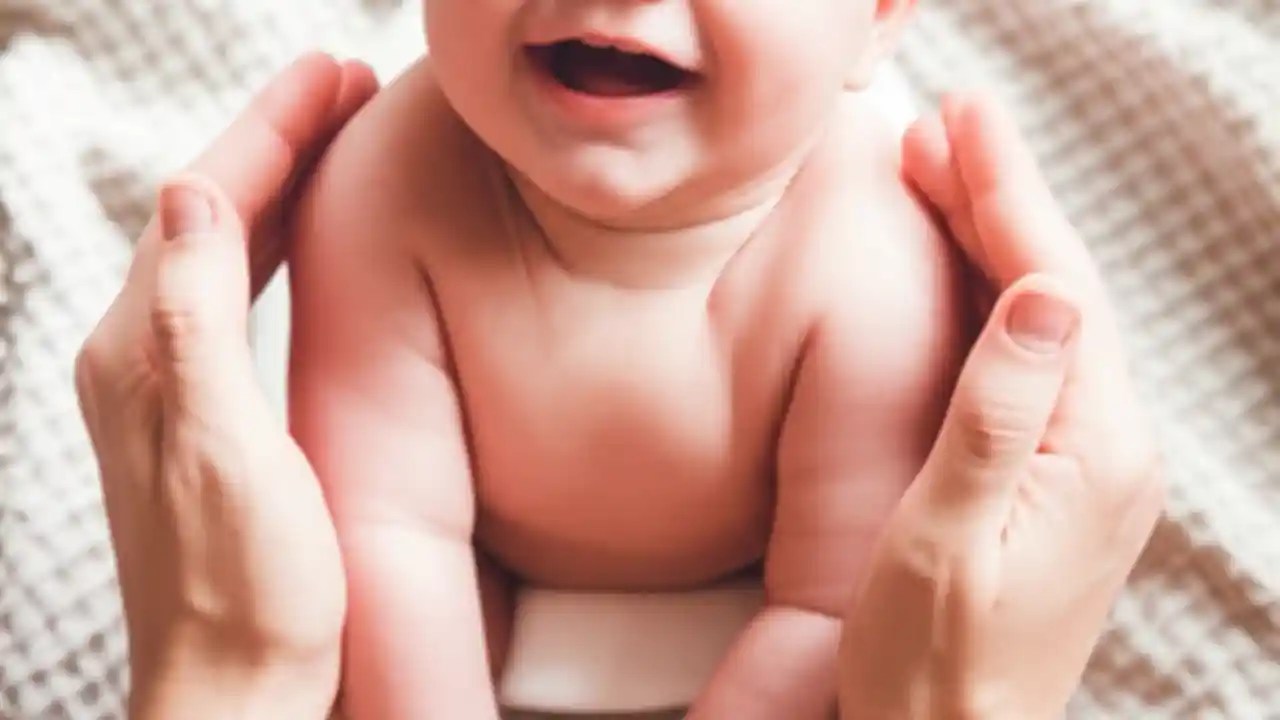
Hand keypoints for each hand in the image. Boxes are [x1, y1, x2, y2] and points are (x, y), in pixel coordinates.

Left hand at [74, 54, 377, 718]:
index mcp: (144, 354)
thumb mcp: (225, 451)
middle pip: (211, 215)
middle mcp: (143, 358)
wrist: (239, 685)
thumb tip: (189, 193)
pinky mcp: (203, 412)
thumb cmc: (247, 590)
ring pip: (223, 248)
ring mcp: (169, 385)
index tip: (331, 77)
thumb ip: (196, 320)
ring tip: (334, 134)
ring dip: (277, 182)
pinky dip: (272, 245)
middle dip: (277, 139)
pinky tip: (302, 237)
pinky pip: (233, 295)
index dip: (271, 131)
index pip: (207, 206)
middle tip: (344, 84)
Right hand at [838, 94, 1163, 718]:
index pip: (1056, 290)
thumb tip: (1046, 294)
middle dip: (999, 201)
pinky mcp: (1062, 478)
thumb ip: (1000, 414)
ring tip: (942, 175)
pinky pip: (1038, 361)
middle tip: (941, 128)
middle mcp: (1112, 450)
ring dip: (997, 241)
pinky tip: (972, 272)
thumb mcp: (948, 538)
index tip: (963, 123)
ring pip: (1050, 320)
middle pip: (1060, 291)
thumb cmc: (931, 659)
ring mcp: (1092, 465)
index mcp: (1092, 455)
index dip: (1006, 197)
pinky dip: (1001, 299)